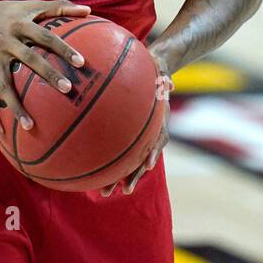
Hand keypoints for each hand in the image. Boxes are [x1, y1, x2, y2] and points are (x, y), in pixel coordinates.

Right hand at [0, 0, 88, 138]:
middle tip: (68, 89)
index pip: (45, 36)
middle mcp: (6, 42)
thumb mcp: (31, 4)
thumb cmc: (7, 11)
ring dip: (16, 107)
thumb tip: (89, 9)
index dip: (63, 48)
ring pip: (4, 85)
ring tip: (30, 127)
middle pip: (29, 59)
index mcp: (20, 25)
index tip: (81, 62)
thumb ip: (59, 7)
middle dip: (47, 74)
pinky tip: (1, 134)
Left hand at [100, 65, 172, 196]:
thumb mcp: (161, 70)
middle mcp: (151, 134)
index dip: (153, 153)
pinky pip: (119, 153)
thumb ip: (164, 77)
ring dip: (119, 178)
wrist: (155, 73)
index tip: (148, 166)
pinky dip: (108, 166)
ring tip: (104, 193)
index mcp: (160, 121)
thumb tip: (170, 84)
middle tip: (123, 191)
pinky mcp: (129, 137)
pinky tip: (91, 176)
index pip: (158, 140)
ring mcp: (140, 138)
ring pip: (130, 162)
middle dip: (133, 176)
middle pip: (143, 159)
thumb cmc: (156, 69)